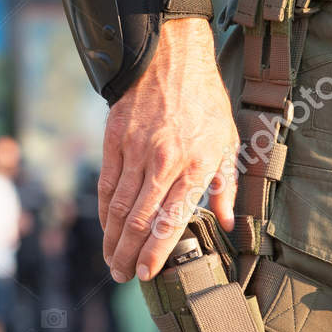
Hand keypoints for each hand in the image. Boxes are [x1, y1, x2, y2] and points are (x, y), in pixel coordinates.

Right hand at [98, 17, 238, 282]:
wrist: (170, 55)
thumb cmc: (204, 99)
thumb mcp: (227, 140)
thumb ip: (226, 186)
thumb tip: (228, 222)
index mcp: (195, 165)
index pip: (170, 220)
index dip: (156, 252)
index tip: (147, 274)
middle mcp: (163, 162)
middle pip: (139, 220)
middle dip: (129, 254)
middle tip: (123, 276)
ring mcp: (135, 151)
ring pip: (118, 207)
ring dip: (112, 239)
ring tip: (111, 261)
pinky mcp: (115, 140)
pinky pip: (106, 184)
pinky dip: (104, 211)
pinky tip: (105, 228)